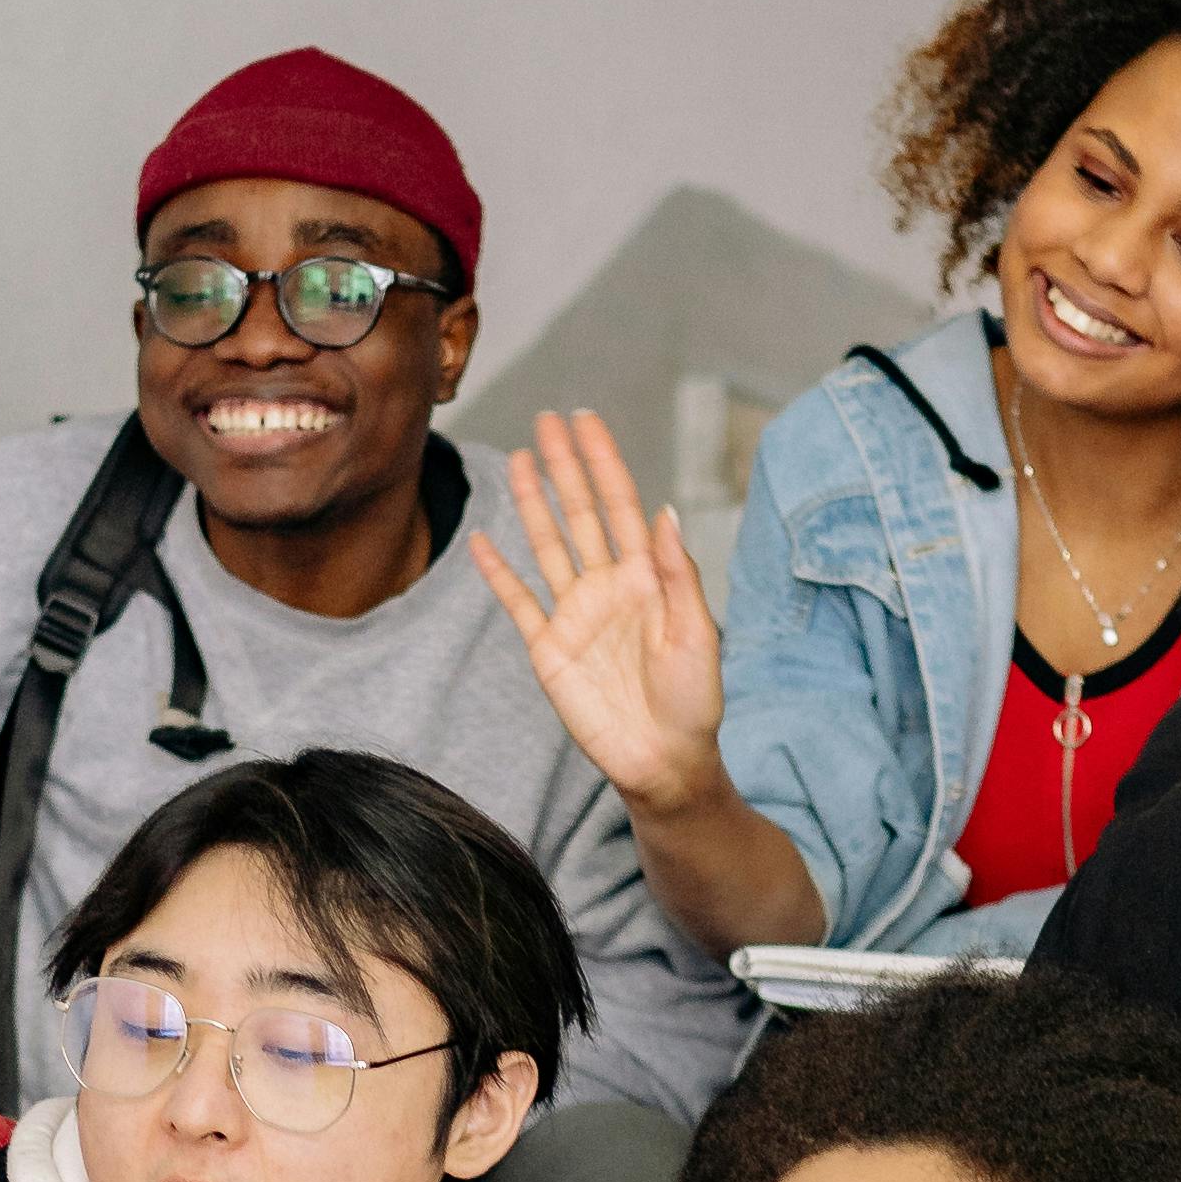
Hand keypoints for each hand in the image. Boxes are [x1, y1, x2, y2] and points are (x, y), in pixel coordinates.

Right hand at [467, 414, 730, 819]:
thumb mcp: (696, 633)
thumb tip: (664, 511)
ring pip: (548, 545)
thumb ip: (678, 573)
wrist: (663, 761)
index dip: (603, 462)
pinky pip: (518, 602)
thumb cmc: (693, 702)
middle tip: (547, 420)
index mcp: (648, 578)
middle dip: (564, 466)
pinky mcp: (548, 649)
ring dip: (532, 502)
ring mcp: (575, 615)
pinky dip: (498, 573)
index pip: (620, 506)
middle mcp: (608, 587)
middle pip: (580, 513)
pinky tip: (484, 541)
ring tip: (517, 459)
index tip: (587, 422)